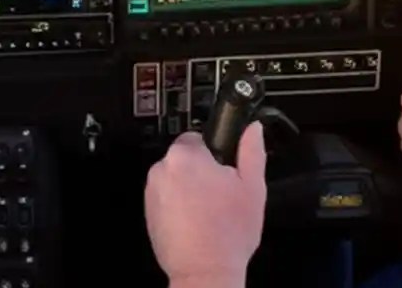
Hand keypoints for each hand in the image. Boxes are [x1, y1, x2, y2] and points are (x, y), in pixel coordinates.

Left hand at [144, 124, 266, 287]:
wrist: (204, 271)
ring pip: (176, 180)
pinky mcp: (147, 211)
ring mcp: (152, 191)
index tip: (224, 171)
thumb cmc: (229, 233)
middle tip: (221, 196)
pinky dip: (178, 206)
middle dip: (202, 173)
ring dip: (189, 189)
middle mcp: (163, 169)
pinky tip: (195, 223)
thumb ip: (252, 152)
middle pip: (186, 160)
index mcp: (186, 156)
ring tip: (209, 213)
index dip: (214, 154)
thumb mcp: (252, 188)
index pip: (197, 137)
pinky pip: (166, 198)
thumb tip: (253, 129)